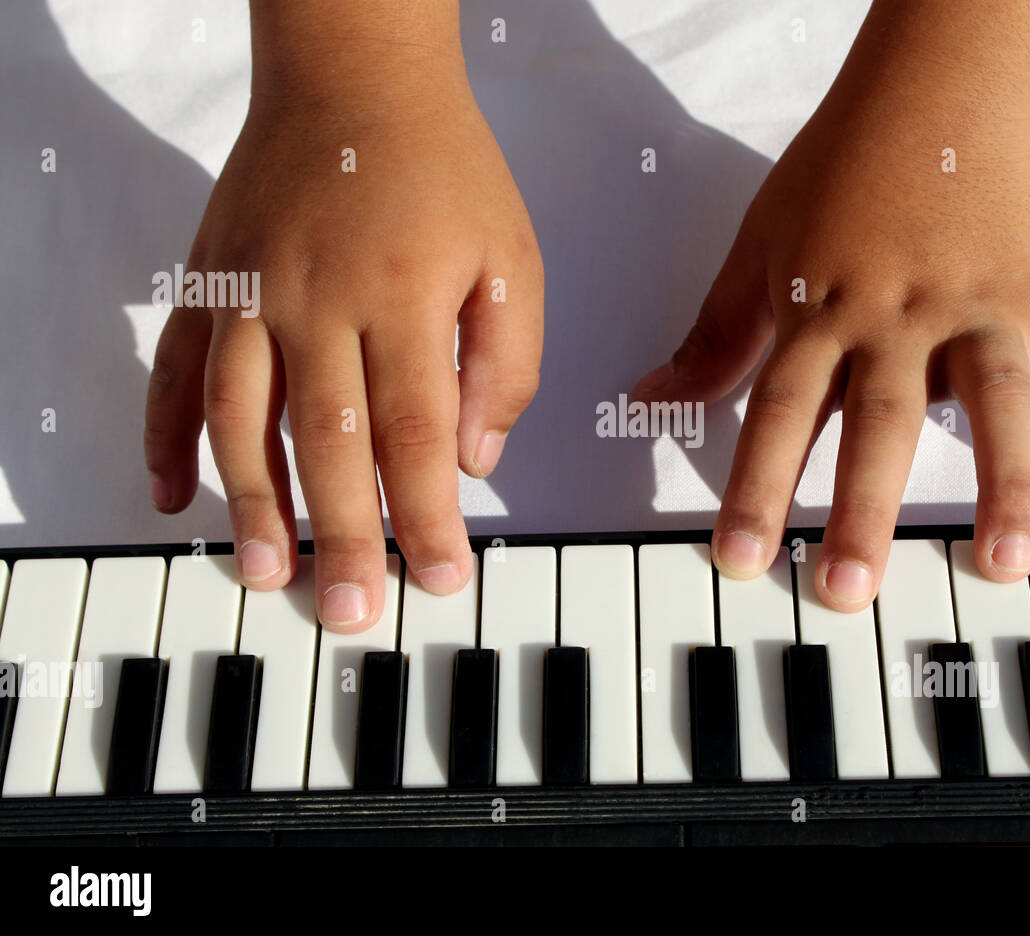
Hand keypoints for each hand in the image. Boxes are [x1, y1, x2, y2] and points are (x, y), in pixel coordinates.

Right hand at [144, 5, 541, 631]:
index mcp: (405, 299)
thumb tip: (473, 461)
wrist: (354, 77)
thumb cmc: (444, 173)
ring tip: (263, 572)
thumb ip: (505, 363)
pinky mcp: (209, 281)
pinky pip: (174, 369)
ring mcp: (250, 292)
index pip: (416, 434)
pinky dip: (166, 437)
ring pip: (239, 418)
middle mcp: (317, 301)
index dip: (426, 517)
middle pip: (326, 443)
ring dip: (250, 503)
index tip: (440, 580)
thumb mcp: (511, 258)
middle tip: (348, 611)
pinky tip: (172, 495)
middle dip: (340, 536)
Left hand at [635, 0, 1029, 611]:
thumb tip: (648, 396)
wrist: (941, 84)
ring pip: (995, 405)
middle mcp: (902, 318)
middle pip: (878, 424)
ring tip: (1002, 564)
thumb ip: (715, 334)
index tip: (739, 562)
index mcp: (826, 310)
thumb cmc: (843, 167)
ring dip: (1002, 485)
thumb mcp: (760, 247)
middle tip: (849, 591)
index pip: (782, 411)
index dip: (757, 487)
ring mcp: (983, 310)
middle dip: (863, 510)